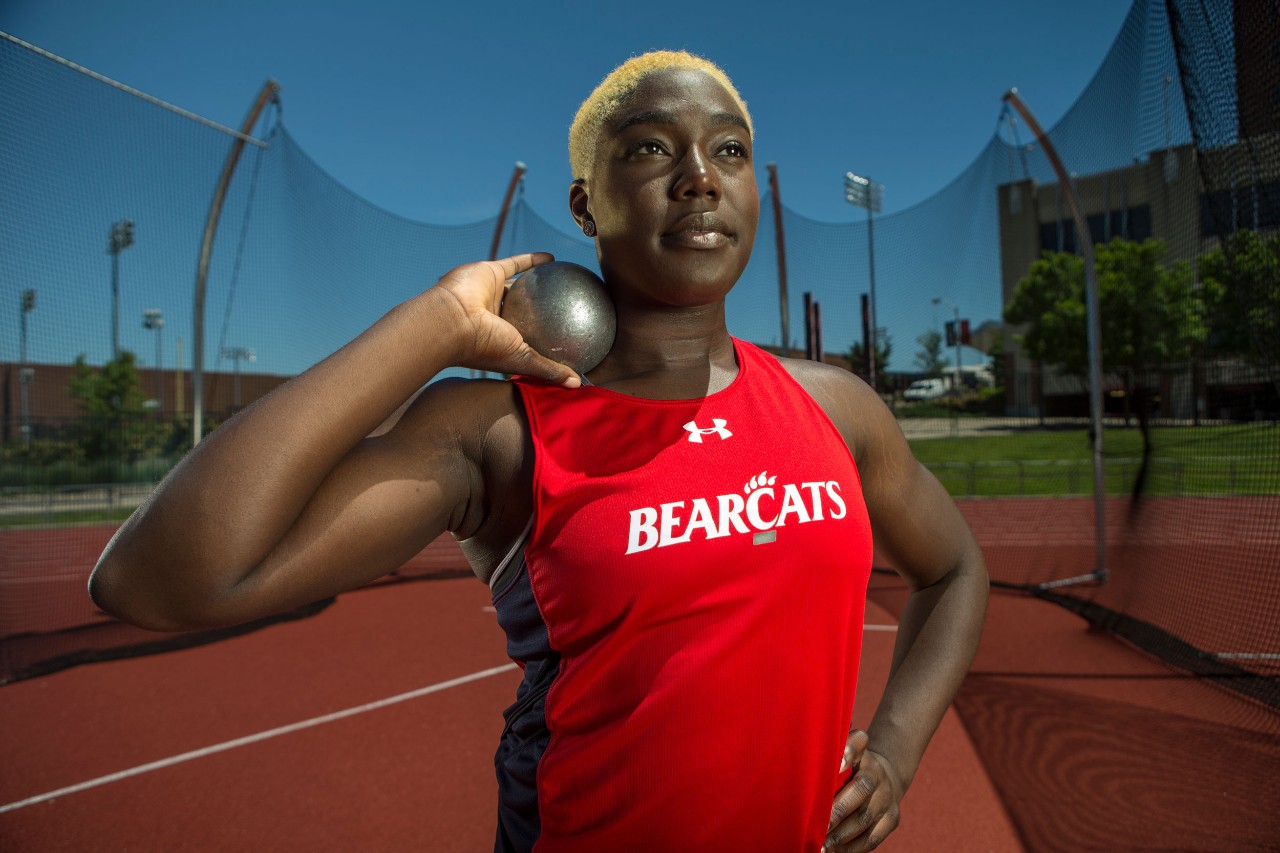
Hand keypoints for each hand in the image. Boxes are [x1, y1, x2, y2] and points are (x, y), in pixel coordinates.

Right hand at [427, 252, 579, 386]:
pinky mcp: (488, 272)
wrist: (451, 321)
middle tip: (563, 308)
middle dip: (538, 312)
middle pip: (522, 313)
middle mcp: (494, 318)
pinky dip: (532, 260)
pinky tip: (553, 259)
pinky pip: (515, 264)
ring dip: (535, 284)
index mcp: (500, 340)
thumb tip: (578, 384)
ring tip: (558, 282)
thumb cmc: (484, 347)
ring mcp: (490, 294)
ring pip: (517, 287)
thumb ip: (548, 370)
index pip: (527, 340)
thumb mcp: (522, 361)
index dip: (543, 339)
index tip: (564, 338)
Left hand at [824, 729, 902, 851]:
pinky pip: (872, 838)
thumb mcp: (842, 753)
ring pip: (865, 819)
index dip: (848, 751)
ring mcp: (887, 798)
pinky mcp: (892, 819)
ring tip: (821, 846)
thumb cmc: (850, 767)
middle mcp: (878, 773)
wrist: (886, 777)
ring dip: (841, 835)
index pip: (859, 742)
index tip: (837, 764)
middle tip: (818, 826)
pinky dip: (852, 848)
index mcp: (864, 754)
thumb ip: (830, 752)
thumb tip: (812, 761)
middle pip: (860, 789)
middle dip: (838, 810)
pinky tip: (834, 851)